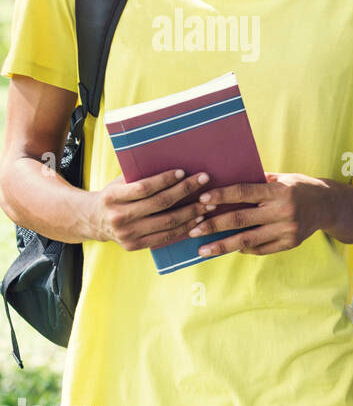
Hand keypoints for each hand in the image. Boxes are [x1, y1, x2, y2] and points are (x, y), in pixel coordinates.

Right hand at [91, 169, 210, 250]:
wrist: (92, 220)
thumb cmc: (113, 195)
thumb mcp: (118, 182)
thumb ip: (138, 176)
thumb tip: (170, 159)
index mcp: (112, 197)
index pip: (144, 188)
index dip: (165, 180)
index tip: (183, 172)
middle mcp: (119, 217)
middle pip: (160, 204)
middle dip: (185, 190)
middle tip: (204, 180)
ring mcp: (127, 234)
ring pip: (167, 222)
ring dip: (191, 212)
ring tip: (207, 202)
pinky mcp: (134, 245)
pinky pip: (165, 237)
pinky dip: (184, 228)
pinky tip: (197, 219)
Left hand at [187, 172, 331, 256]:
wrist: (329, 206)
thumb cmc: (300, 187)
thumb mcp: (282, 178)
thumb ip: (257, 182)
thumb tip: (225, 181)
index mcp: (279, 191)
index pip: (244, 193)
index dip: (221, 196)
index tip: (201, 200)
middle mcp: (283, 211)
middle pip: (241, 219)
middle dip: (213, 225)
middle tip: (193, 229)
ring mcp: (287, 230)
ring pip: (247, 240)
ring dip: (222, 245)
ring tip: (202, 250)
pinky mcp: (290, 244)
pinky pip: (260, 249)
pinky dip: (243, 249)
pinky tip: (229, 248)